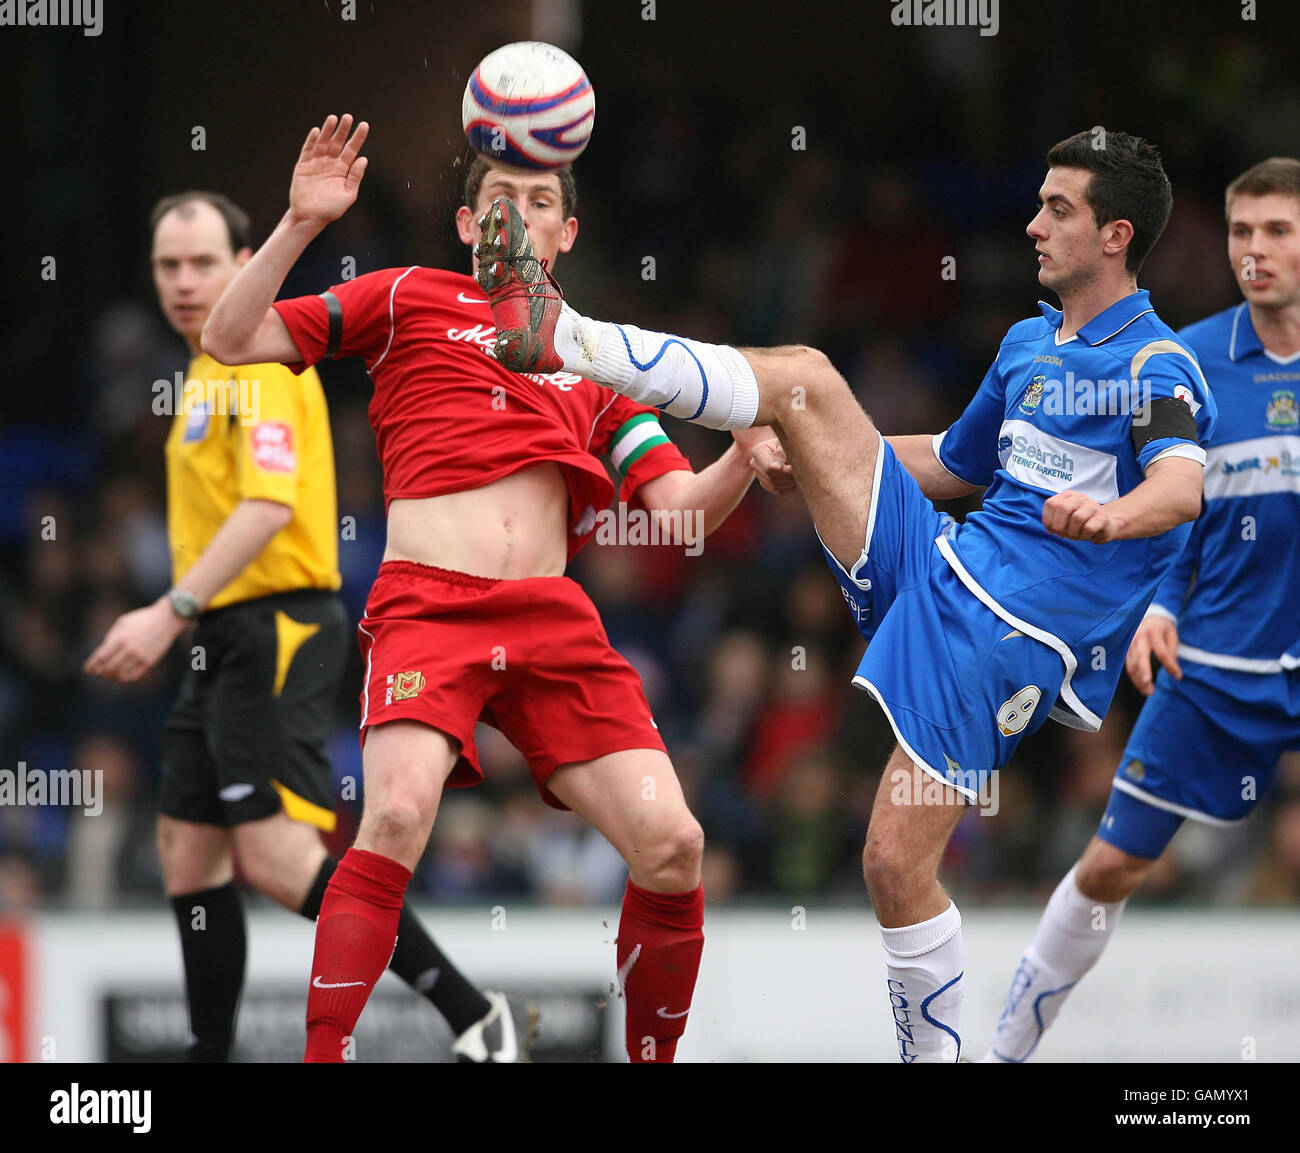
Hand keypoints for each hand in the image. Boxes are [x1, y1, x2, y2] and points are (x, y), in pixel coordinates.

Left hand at [83, 599, 186, 683]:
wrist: (167, 619)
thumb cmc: (142, 619)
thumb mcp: (122, 622)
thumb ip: (111, 637)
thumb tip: (102, 654)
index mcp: (120, 638)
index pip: (100, 657)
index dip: (91, 666)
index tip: (87, 670)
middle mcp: (129, 649)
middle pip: (108, 668)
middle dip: (100, 673)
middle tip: (97, 673)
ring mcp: (140, 656)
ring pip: (120, 674)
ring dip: (111, 677)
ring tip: (108, 676)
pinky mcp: (150, 661)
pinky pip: (134, 676)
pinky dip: (124, 679)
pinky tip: (121, 676)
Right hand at [288, 114, 369, 228]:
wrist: (310, 217)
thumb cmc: (331, 209)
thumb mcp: (348, 194)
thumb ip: (355, 177)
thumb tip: (364, 159)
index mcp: (342, 170)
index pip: (352, 150)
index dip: (358, 138)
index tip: (364, 125)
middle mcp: (330, 164)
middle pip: (338, 143)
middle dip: (343, 130)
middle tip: (348, 117)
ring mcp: (316, 163)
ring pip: (323, 143)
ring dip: (328, 131)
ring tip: (334, 119)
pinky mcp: (303, 166)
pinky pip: (308, 150)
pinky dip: (312, 141)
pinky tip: (318, 132)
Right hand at [747, 438, 797, 494]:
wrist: (790, 446)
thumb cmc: (790, 442)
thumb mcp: (786, 443)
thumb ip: (781, 453)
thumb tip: (774, 468)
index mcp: (758, 451)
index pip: (769, 468)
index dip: (784, 471)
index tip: (797, 468)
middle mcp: (755, 463)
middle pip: (771, 478)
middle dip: (789, 477)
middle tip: (804, 471)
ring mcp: (759, 475)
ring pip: (775, 486)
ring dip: (791, 483)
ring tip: (801, 474)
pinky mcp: (766, 484)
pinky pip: (778, 491)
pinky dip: (790, 488)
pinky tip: (798, 481)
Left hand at [1042, 490, 1125, 541]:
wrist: (1105, 525)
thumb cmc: (1080, 524)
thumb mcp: (1063, 521)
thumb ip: (1052, 523)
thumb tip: (1050, 530)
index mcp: (1068, 496)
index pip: (1051, 503)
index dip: (1048, 520)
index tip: (1051, 530)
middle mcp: (1080, 497)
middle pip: (1063, 508)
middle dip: (1059, 526)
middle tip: (1062, 534)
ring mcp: (1093, 506)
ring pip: (1077, 517)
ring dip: (1072, 532)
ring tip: (1075, 535)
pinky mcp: (1103, 517)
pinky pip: (1089, 527)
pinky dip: (1084, 535)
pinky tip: (1086, 535)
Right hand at [1125, 614, 1180, 695]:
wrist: (1147, 616)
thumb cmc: (1162, 628)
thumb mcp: (1171, 635)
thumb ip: (1172, 651)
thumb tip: (1173, 671)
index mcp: (1153, 632)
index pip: (1162, 653)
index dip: (1170, 666)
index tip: (1178, 676)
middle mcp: (1139, 637)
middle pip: (1140, 658)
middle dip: (1144, 675)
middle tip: (1150, 690)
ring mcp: (1129, 642)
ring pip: (1132, 664)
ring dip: (1138, 680)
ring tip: (1148, 691)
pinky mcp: (1125, 648)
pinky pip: (1128, 664)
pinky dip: (1134, 676)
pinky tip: (1141, 684)